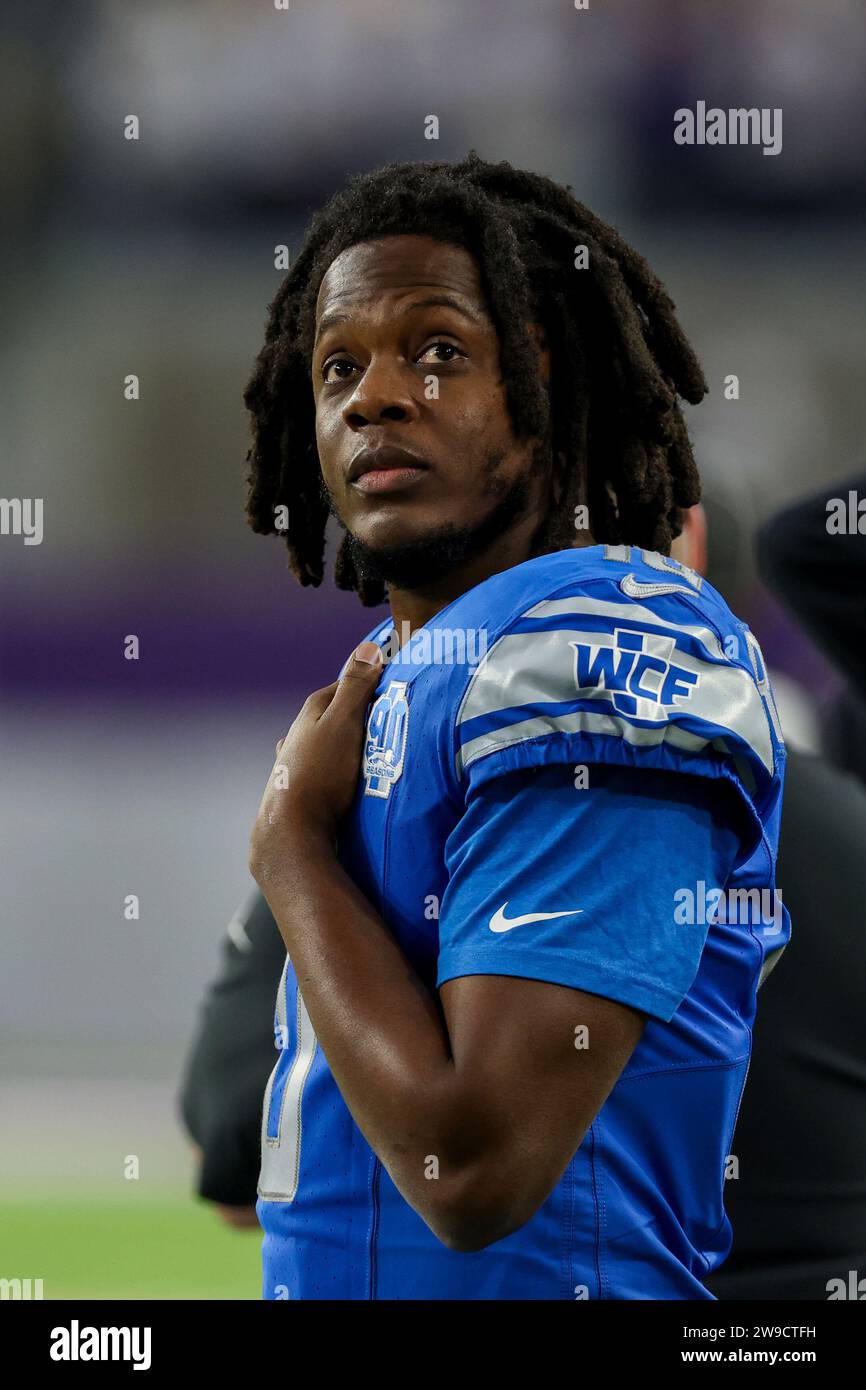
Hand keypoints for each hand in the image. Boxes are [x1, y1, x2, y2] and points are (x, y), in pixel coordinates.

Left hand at [249, 641, 383, 876]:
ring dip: (349, 746)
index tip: (397, 692)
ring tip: (374, 758)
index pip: (346, 685)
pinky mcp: (300, 786)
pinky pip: (326, 769)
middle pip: (336, 715)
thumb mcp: (344, 722)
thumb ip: (356, 687)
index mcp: (312, 710)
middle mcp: (300, 732)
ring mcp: (296, 760)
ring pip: (329, 743)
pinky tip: (347, 779)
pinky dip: (339, 769)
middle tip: (393, 729)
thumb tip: (368, 647)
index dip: (372, 686)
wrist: (294, 829)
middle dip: (362, 718)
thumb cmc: (322, 772)